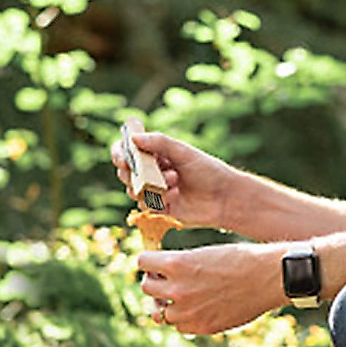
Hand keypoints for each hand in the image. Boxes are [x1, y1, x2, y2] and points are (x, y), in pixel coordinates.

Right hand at [111, 118, 238, 229]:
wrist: (225, 198)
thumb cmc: (208, 171)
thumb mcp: (185, 153)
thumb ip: (160, 143)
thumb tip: (133, 137)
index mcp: (157, 155)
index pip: (128, 151)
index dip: (120, 153)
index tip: (123, 157)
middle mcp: (153, 172)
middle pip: (126, 172)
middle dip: (135, 172)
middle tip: (152, 171)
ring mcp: (156, 191)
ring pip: (134, 190)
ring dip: (150, 185)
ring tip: (175, 180)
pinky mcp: (160, 209)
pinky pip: (145, 206)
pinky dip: (157, 200)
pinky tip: (175, 196)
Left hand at [138, 242, 285, 335]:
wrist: (269, 277)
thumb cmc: (241, 259)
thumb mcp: (205, 253)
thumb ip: (180, 265)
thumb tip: (160, 275)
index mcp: (177, 263)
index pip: (142, 262)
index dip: (151, 261)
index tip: (159, 263)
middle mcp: (177, 288)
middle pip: (147, 287)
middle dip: (157, 281)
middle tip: (170, 280)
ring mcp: (188, 311)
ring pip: (160, 312)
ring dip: (167, 303)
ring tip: (183, 297)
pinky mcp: (201, 327)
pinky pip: (180, 326)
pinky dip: (185, 318)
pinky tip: (199, 308)